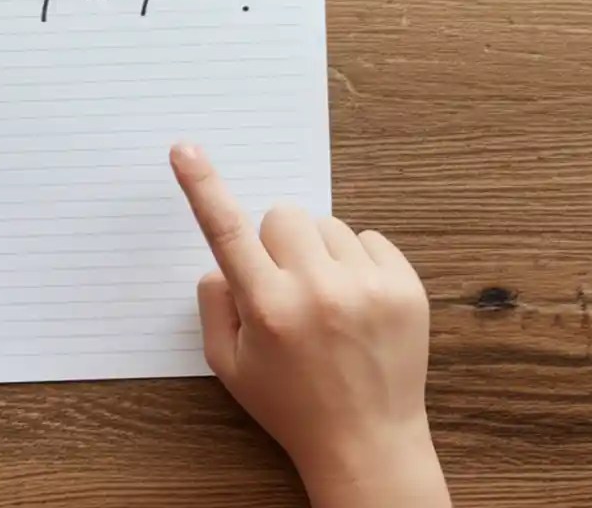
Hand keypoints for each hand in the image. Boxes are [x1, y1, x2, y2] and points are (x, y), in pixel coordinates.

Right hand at [170, 144, 448, 507]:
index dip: (202, 185)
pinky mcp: (405, 287)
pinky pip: (368, 237)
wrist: (367, 441)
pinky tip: (355, 302)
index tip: (185, 149)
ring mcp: (367, 286)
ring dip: (318, 251)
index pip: (226, 231)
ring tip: (325, 301)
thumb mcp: (228, 364)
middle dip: (276, 242)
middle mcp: (318, 291)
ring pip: (326, 224)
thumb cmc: (289, 404)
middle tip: (284, 283)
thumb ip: (214, 304)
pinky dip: (356, 261)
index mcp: (268, 309)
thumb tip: (223, 261)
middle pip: (283, 215)